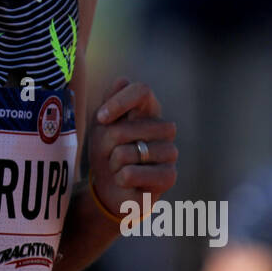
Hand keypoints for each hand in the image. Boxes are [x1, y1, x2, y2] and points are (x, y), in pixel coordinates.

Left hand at [88, 77, 177, 223]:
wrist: (111, 190)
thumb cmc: (107, 154)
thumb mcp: (101, 126)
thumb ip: (109, 102)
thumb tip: (123, 80)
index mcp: (148, 111)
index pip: (142, 90)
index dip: (119, 102)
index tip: (102, 118)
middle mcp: (164, 128)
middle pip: (127, 127)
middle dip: (108, 144)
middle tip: (112, 154)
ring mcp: (170, 151)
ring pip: (127, 153)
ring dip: (114, 164)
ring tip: (120, 168)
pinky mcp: (169, 176)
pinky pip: (132, 173)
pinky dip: (120, 179)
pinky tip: (128, 182)